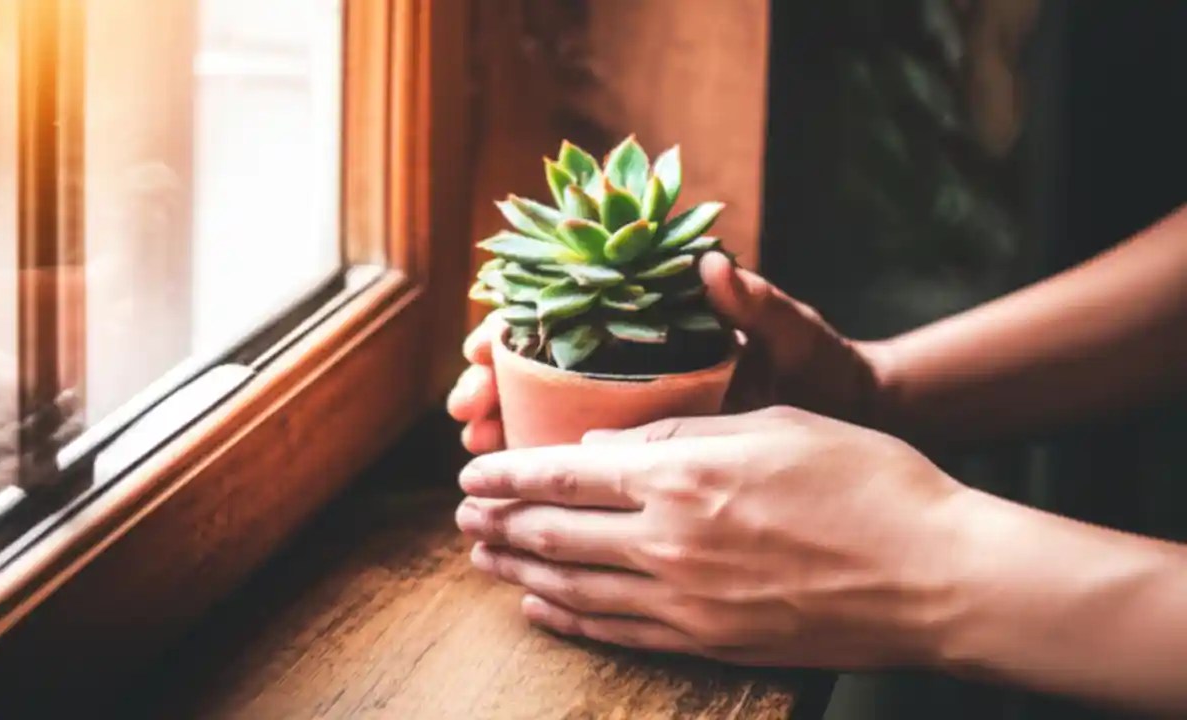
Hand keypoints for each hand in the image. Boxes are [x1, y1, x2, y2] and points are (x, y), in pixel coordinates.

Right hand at [447, 252, 890, 453]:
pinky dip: (549, 486)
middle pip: (542, 373)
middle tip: (468, 413)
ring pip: (551, 423)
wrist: (857, 425)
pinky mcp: (653, 467)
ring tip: (480, 457)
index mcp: (657, 328)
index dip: (517, 329)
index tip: (484, 346)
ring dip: (508, 437)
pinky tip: (521, 508)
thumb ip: (757, 304)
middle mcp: (636, 369)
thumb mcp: (794, 335)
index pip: (567, 316)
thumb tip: (715, 264)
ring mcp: (641, 417)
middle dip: (495, 389)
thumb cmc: (824, 369)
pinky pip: (588, 474)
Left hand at [454, 406, 970, 668]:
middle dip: (498, 522)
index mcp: (681, 472)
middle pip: (554, 532)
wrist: (935, 576)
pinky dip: (568, 619)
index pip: (563, 471)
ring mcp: (684, 601)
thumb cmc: (866, 482)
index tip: (469, 471)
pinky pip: (616, 632)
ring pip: (573, 586)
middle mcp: (667, 541)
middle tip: (463, 515)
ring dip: (518, 569)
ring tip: (483, 558)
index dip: (506, 473)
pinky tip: (540, 608)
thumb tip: (606, 443)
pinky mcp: (708, 642)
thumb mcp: (773, 423)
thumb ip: (681, 429)